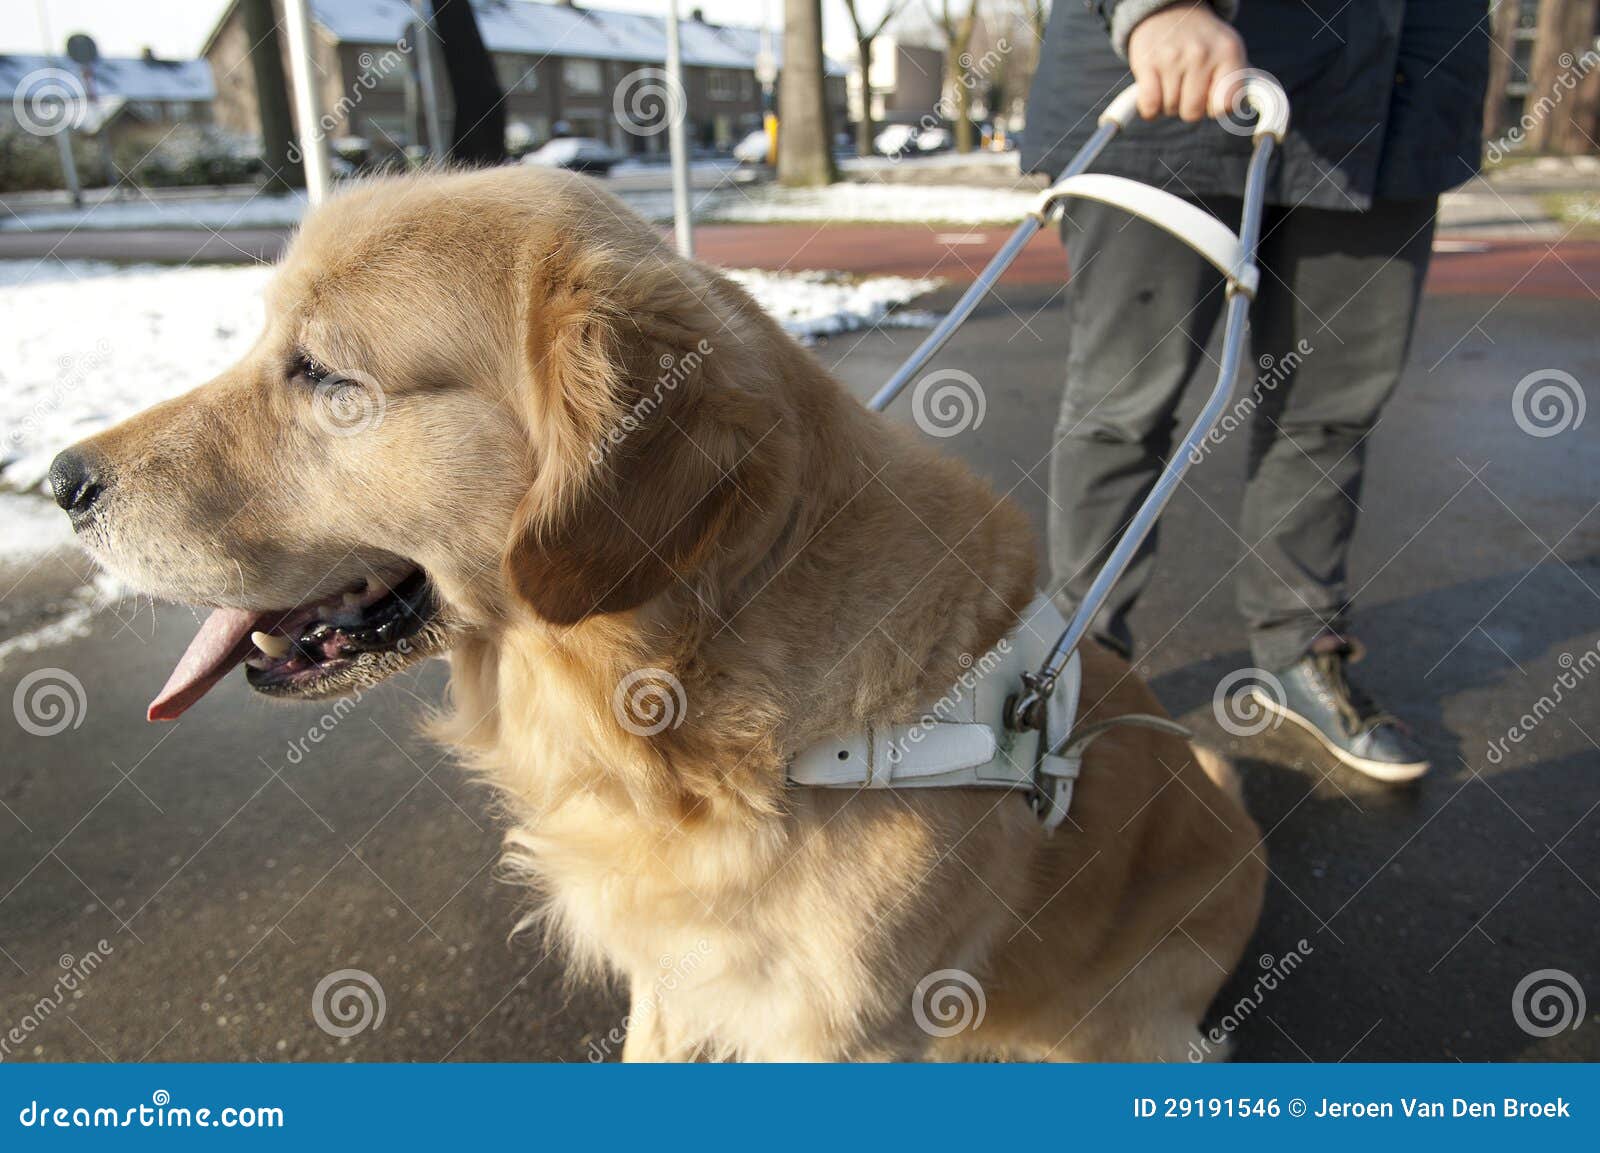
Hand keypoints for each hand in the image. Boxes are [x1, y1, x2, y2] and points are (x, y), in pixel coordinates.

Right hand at [1126, 1, 1246, 122]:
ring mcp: (1173, 58)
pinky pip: (1149, 106)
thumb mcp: (1228, 53)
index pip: (1225, 105)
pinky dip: (1150, 108)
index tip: (1211, 98)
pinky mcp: (1147, 62)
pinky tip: (1155, 94)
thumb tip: (1241, 105)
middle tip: (1188, 89)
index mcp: (1229, 52)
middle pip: (1193, 113)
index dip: (1215, 108)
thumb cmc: (1203, 42)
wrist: (1171, 12)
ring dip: (1169, 104)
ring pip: (1170, 109)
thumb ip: (1238, 82)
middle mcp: (1202, 54)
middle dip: (1188, 108)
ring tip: (1172, 83)